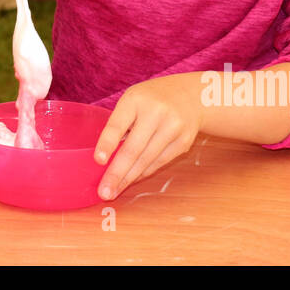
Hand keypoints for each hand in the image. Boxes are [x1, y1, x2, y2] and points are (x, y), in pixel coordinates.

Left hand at [94, 73, 204, 199]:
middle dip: (117, 174)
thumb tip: (106, 158)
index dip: (107, 143)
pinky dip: (143, 173)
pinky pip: (159, 162)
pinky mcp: (183, 142)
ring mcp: (172, 128)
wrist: (191, 96)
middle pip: (133, 149)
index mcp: (136, 99)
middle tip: (104, 193)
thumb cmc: (152, 99)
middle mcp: (156, 112)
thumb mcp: (133, 100)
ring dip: (128, 179)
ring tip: (113, 192)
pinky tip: (131, 181)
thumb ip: (121, 123)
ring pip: (146, 160)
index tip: (98, 161)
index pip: (118, 124)